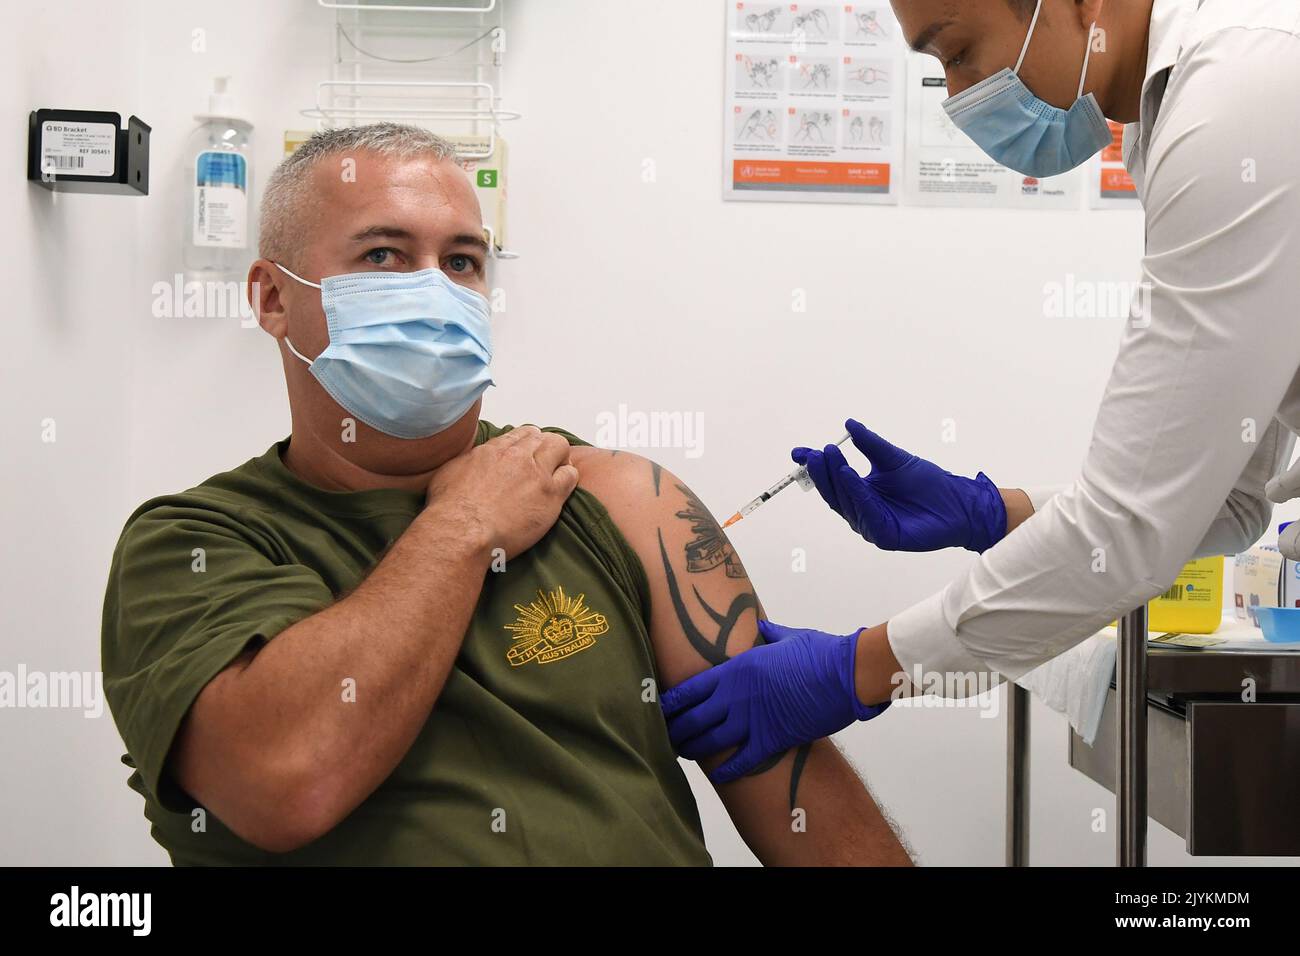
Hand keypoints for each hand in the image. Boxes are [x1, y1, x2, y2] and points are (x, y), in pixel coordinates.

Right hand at [426, 425, 579, 558]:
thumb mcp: (450, 472)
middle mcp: (518, 456)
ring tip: (556, 474)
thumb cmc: (449, 508)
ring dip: (560, 459)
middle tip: (545, 464)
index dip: (528, 442)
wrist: (462, 529)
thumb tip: (470, 463)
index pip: (521, 434)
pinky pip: (570, 475)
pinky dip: (568, 478)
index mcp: (494, 450)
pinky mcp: (550, 495)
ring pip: (560, 448)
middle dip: (546, 447)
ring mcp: (536, 474)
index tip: (528, 453)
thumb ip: (467, 462)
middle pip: (543, 437)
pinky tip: (561, 489)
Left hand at [660, 619, 889, 783]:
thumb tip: (760, 624)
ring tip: (681, 754)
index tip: (658, 709)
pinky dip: (727, 772)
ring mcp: (753, 720)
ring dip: (693, 749)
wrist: (845, 675)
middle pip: (694, 718)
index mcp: (736, 670)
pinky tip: (716, 777)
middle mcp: (737, 696)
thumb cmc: (819, 652)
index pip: (691, 689)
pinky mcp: (772, 740)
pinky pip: (742, 761)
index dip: (671, 702)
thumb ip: (768, 633)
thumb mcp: (788, 637)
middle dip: (676, 729)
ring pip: (710, 741)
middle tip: (664, 736)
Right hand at [794, 419, 1005, 552]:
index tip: (799, 451)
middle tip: (814, 451)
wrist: (958, 503)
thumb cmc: (928, 484)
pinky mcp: (883, 535)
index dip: (814, 465)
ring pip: (845, 501)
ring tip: (829, 455)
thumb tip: (849, 425)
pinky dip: (855, 493)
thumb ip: (870, 444)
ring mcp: (870, 523)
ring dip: (835, 478)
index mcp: (860, 492)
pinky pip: (864, 513)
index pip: (831, 478)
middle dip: (821, 470)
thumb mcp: (894, 458)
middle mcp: (861, 509)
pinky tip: (849, 475)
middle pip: (833, 491)